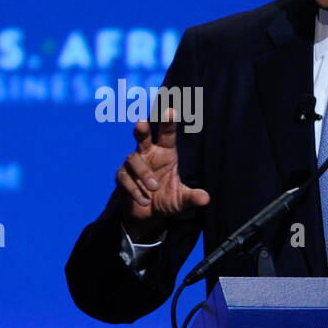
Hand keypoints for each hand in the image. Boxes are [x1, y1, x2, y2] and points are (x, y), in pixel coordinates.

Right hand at [115, 110, 209, 241]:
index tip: (171, 111)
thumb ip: (192, 197)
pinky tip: (144, 200)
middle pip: (143, 137)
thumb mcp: (181, 200)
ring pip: (133, 160)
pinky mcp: (122, 176)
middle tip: (141, 122)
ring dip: (144, 174)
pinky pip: (125, 178)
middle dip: (142, 129)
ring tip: (153, 190)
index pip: (167, 135)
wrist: (147, 216)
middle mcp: (148, 154)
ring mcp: (133, 164)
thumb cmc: (166, 201)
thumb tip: (205, 199)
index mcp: (165, 153)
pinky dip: (135, 190)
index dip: (168, 123)